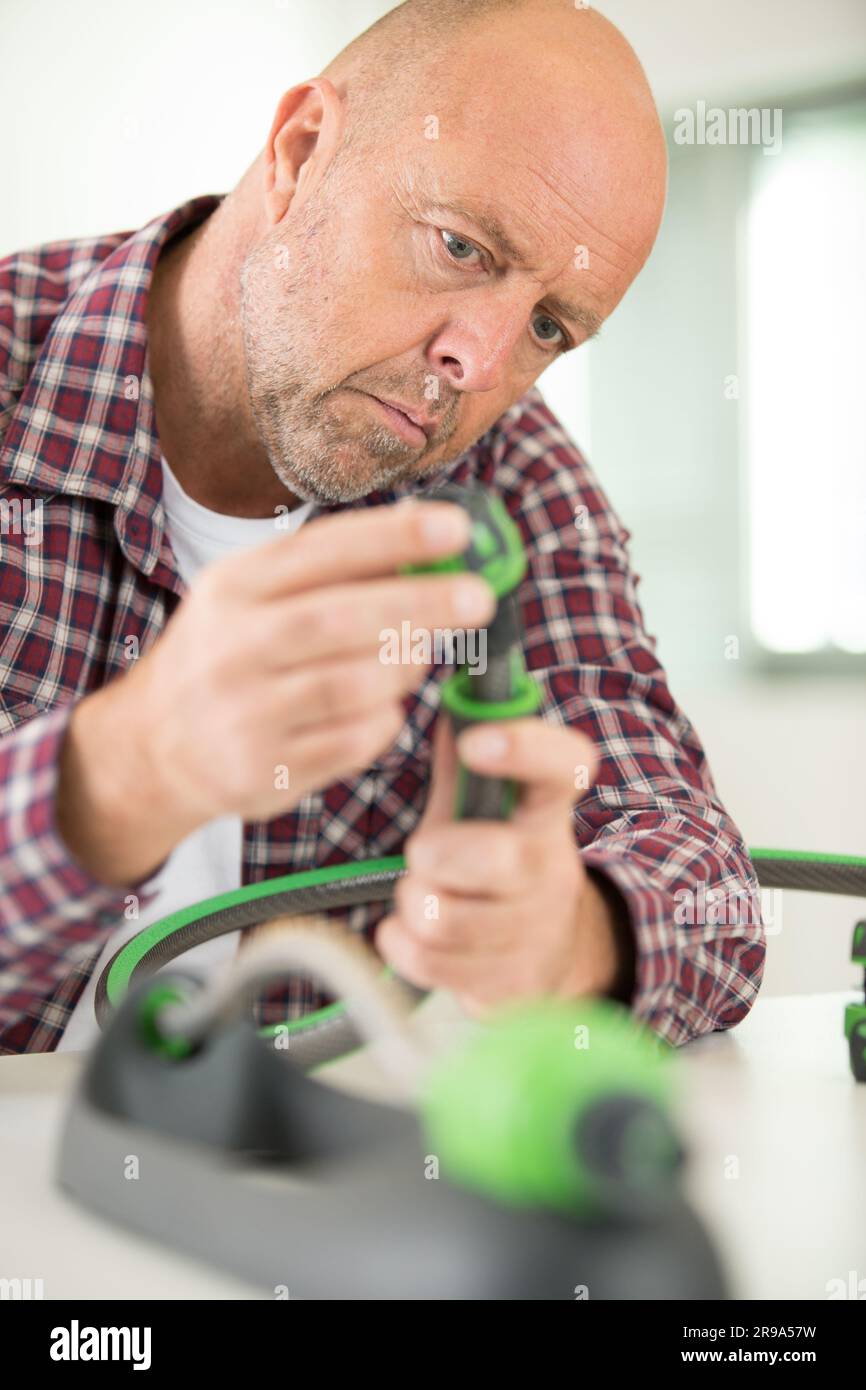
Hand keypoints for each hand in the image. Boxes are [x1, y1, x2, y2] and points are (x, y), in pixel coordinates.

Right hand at [56, 500, 495, 885]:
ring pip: (352, 686)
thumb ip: (331, 569)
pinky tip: (387, 706)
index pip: (323, 551)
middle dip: (419, 605)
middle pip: (339, 620)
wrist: (155, 744)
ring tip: (424, 654)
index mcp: (235, 586)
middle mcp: (232, 646)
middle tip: (478, 598)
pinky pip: (351, 743)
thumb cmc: (232, 653)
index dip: (395, 537)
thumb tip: (430, 535)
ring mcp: (244, 713)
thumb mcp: (254, 594)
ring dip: (405, 668)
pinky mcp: (262, 770)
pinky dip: (384, 721)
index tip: (458, 529)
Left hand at [375, 714, 630, 1016]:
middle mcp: (548, 869)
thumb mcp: (484, 809)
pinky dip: (402, 945)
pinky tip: (411, 934)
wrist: (547, 953)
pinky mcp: (508, 985)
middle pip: (497, 857)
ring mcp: (532, 931)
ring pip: (446, 917)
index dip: (525, 748)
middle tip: (427, 856)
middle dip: (438, 855)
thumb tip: (448, 700)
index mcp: (544, 813)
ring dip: (414, 903)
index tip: (478, 742)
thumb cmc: (497, 865)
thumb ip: (461, 761)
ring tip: (423, 896)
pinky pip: (429, 962)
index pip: (563, 768)